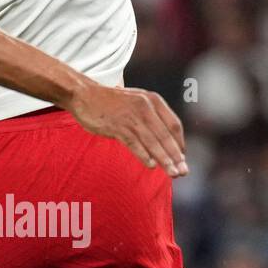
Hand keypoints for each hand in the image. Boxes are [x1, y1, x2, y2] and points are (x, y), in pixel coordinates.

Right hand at [65, 83, 187, 177]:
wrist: (84, 94)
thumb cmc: (111, 102)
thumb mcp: (136, 101)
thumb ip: (151, 115)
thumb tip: (165, 139)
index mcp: (153, 100)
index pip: (174, 124)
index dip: (179, 143)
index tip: (182, 157)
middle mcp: (145, 107)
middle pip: (165, 135)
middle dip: (175, 156)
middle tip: (183, 171)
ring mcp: (130, 116)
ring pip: (151, 141)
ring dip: (163, 159)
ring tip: (172, 173)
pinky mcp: (116, 126)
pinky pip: (133, 143)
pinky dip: (143, 155)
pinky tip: (151, 165)